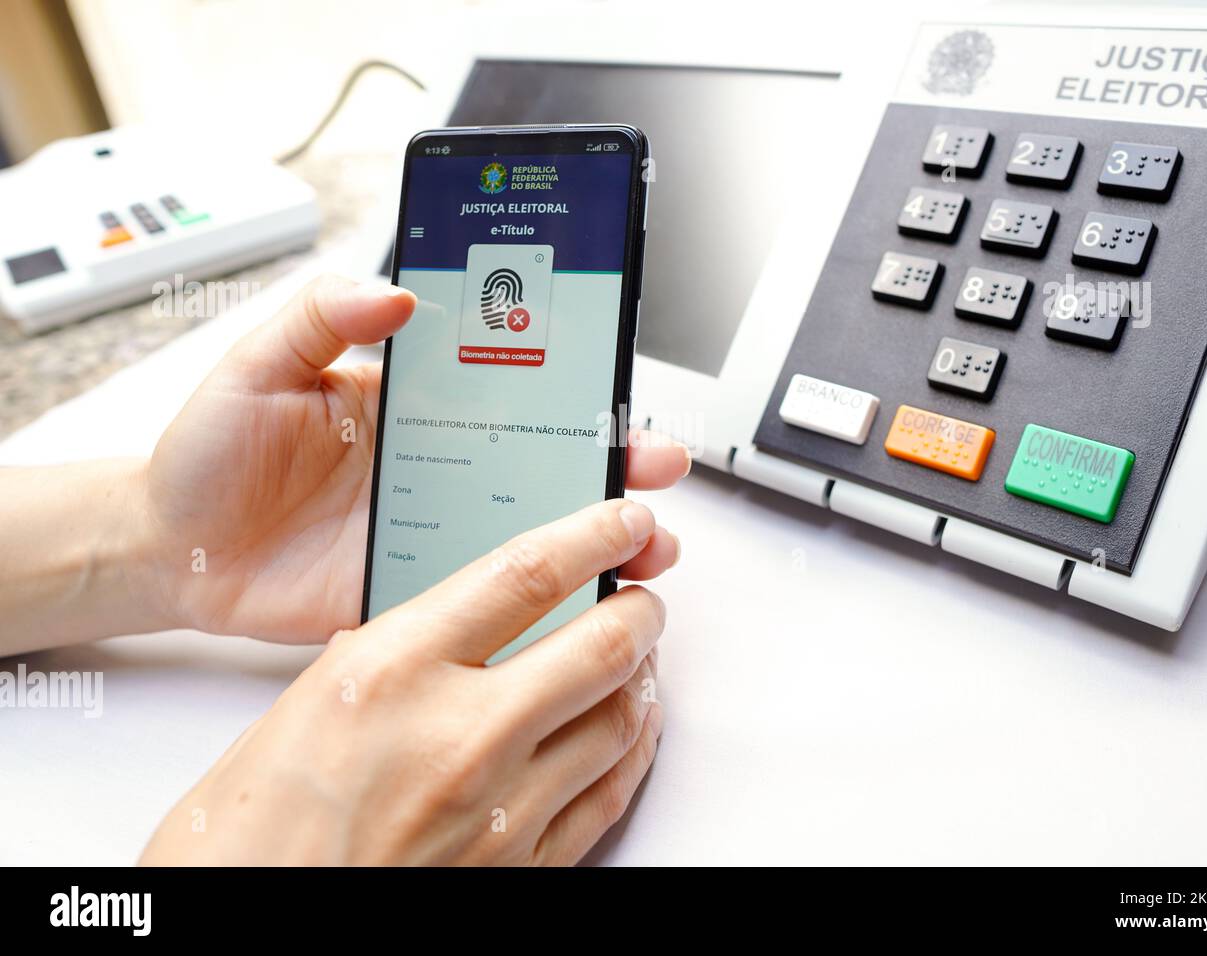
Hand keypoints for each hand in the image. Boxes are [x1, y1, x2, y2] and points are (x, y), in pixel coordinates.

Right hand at [141, 497, 673, 864]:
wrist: (256, 916)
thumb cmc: (251, 831)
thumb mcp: (306, 702)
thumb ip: (392, 654)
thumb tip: (455, 626)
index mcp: (394, 672)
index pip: (526, 575)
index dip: (593, 535)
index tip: (622, 521)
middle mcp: (460, 735)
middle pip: (600, 646)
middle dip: (640, 611)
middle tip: (643, 597)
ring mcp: (500, 807)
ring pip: (622, 720)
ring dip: (643, 678)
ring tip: (638, 658)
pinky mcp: (520, 865)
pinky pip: (611, 793)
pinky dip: (633, 750)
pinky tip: (630, 730)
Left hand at [142, 274, 687, 640]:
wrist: (171, 550)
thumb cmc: (210, 452)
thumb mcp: (257, 366)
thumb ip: (319, 318)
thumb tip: (393, 288)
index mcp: (414, 405)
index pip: (511, 384)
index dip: (569, 382)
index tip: (614, 381)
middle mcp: (439, 468)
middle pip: (545, 460)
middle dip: (613, 462)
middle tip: (655, 463)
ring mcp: (433, 532)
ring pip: (535, 533)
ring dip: (597, 536)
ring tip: (643, 543)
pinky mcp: (415, 591)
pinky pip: (489, 600)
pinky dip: (542, 605)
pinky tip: (580, 605)